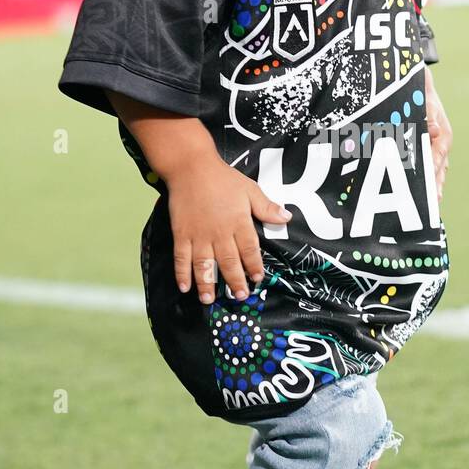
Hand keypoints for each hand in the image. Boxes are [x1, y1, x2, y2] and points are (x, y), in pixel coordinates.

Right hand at [166, 155, 291, 303]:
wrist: (191, 167)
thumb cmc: (223, 178)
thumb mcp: (250, 189)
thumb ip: (266, 207)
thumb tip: (286, 218)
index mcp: (239, 222)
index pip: (250, 250)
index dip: (254, 266)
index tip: (258, 279)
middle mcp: (219, 232)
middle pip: (229, 262)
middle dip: (235, 282)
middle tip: (239, 297)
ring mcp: (199, 235)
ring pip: (204, 265)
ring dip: (207, 284)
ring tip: (209, 300)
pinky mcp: (182, 234)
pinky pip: (181, 258)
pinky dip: (182, 273)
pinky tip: (184, 287)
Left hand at [425, 65, 451, 200]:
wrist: (420, 84)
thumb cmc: (421, 93)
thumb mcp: (424, 100)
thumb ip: (428, 114)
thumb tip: (435, 130)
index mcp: (443, 135)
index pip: (438, 157)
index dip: (433, 174)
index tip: (431, 190)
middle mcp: (442, 144)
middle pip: (439, 170)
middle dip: (435, 187)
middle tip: (431, 206)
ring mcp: (438, 147)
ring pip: (436, 171)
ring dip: (433, 186)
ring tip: (430, 207)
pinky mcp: (431, 148)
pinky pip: (431, 167)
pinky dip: (428, 179)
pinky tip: (422, 193)